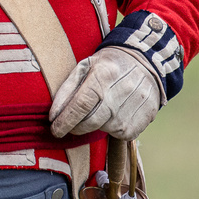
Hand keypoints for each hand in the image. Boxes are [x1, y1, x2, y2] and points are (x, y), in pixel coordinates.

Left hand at [49, 46, 164, 139]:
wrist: (146, 63)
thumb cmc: (109, 65)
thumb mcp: (85, 66)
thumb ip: (67, 89)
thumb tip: (53, 115)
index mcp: (103, 76)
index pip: (80, 105)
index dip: (65, 121)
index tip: (54, 129)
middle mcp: (119, 93)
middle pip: (90, 122)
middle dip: (75, 127)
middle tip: (70, 123)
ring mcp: (133, 109)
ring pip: (103, 129)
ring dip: (95, 125)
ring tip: (100, 108)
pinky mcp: (142, 122)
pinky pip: (119, 134)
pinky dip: (111, 128)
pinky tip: (114, 113)